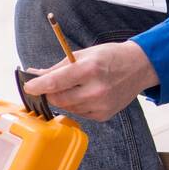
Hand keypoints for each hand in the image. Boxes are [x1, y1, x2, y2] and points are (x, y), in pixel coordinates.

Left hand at [22, 41, 159, 121]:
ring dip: (65, 98)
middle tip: (51, 84)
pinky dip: (78, 104)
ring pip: (67, 107)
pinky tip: (88, 94)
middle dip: (50, 92)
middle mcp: (96, 90)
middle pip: (58, 99)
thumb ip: (58, 67)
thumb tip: (34, 74)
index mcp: (90, 69)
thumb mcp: (84, 54)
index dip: (37, 86)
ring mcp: (101, 105)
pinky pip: (80, 113)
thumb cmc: (111, 57)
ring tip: (78, 86)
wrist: (140, 67)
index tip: (28, 86)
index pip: (55, 82)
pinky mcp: (104, 115)